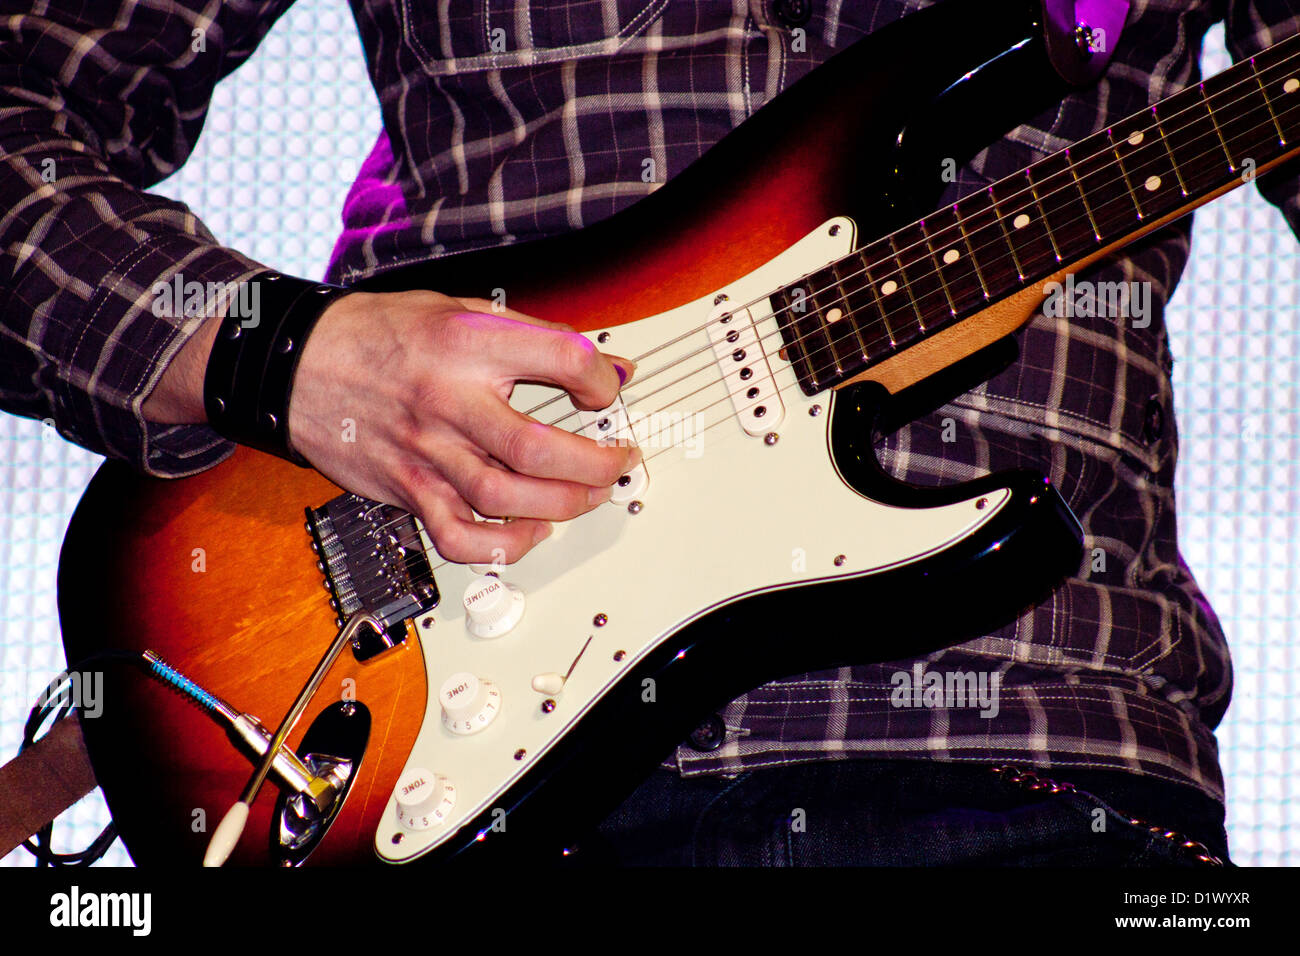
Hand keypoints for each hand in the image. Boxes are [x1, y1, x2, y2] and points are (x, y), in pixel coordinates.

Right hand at [284, 290, 638, 563]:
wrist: (297, 362)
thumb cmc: (381, 335)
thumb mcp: (459, 310)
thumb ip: (534, 336)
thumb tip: (606, 365)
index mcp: (467, 344)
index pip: (562, 359)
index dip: (601, 379)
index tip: (607, 391)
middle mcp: (447, 400)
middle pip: (541, 448)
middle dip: (597, 464)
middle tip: (617, 461)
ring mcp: (425, 451)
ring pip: (506, 499)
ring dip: (563, 506)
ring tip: (587, 496)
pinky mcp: (405, 489)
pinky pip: (460, 537)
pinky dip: (504, 545)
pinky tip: (530, 530)